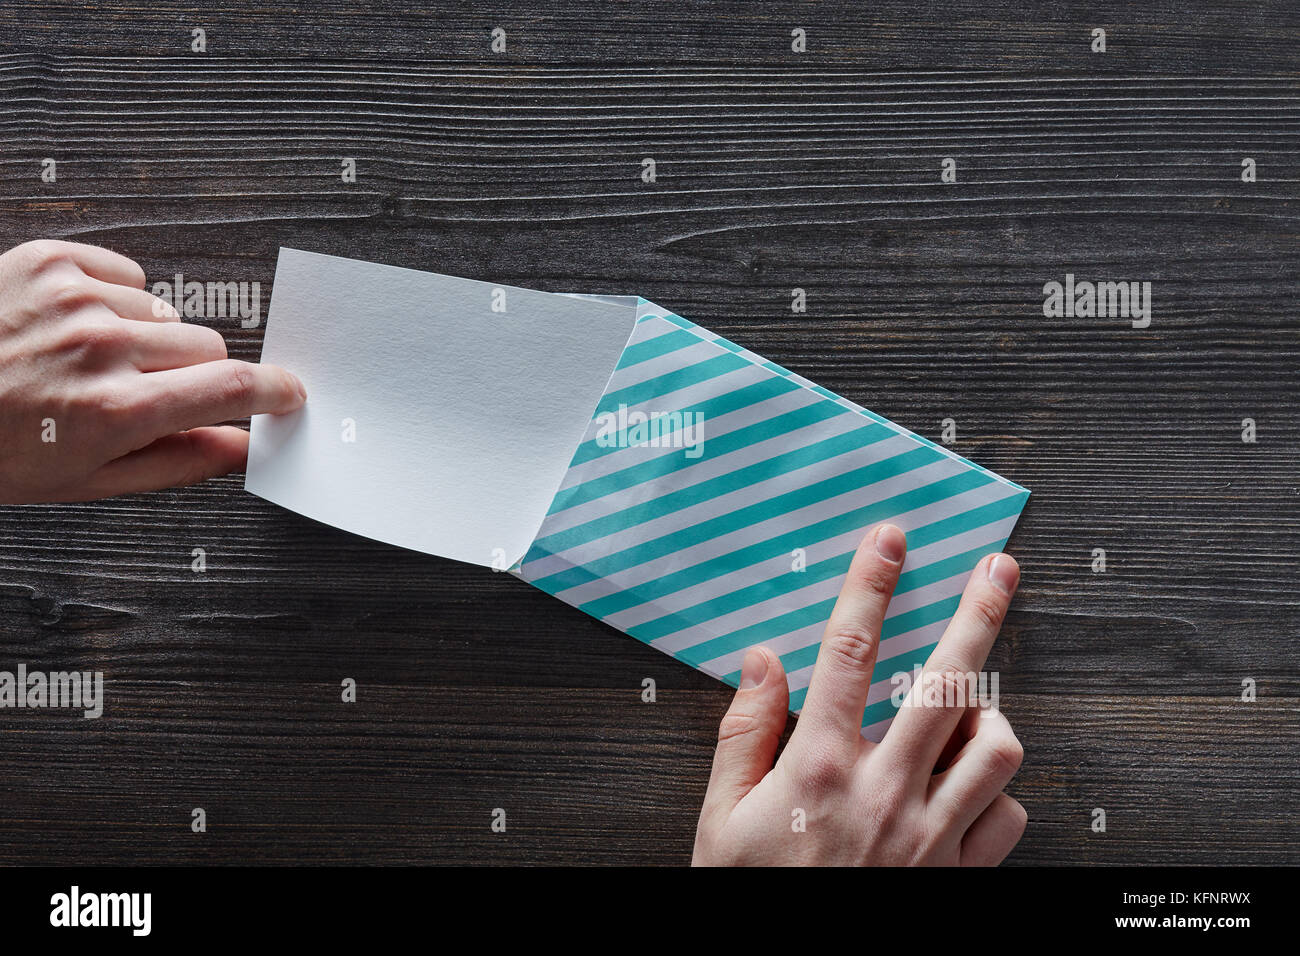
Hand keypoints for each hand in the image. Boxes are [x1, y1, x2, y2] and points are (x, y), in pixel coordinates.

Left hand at [0, 240, 303, 503]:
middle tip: (146, 393)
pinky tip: (75, 325)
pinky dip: (116, 298)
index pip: (232, 389)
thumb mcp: (87, 481)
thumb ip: (180, 463)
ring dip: (148, 337)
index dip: (273, 390)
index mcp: (117, 412)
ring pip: (166, 313)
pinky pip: (128, 275)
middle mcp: (103, 349)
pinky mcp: (52, 261)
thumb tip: (243, 448)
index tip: (287, 392)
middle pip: (207, 347)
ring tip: (92, 360)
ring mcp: (77, 299)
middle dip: (193, 373)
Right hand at [692, 523, 1025, 865]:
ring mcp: (930, 838)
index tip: (888, 539)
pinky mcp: (958, 878)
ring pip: (998, 749)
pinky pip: (1007, 817)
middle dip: (978, 614)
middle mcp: (884, 794)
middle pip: (947, 684)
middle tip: (996, 569)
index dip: (870, 586)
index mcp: (819, 769)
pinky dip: (997, 790)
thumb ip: (743, 734)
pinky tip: (969, 783)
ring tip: (973, 697)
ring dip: (991, 711)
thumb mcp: (721, 820)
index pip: (848, 654)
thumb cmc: (750, 899)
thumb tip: (761, 662)